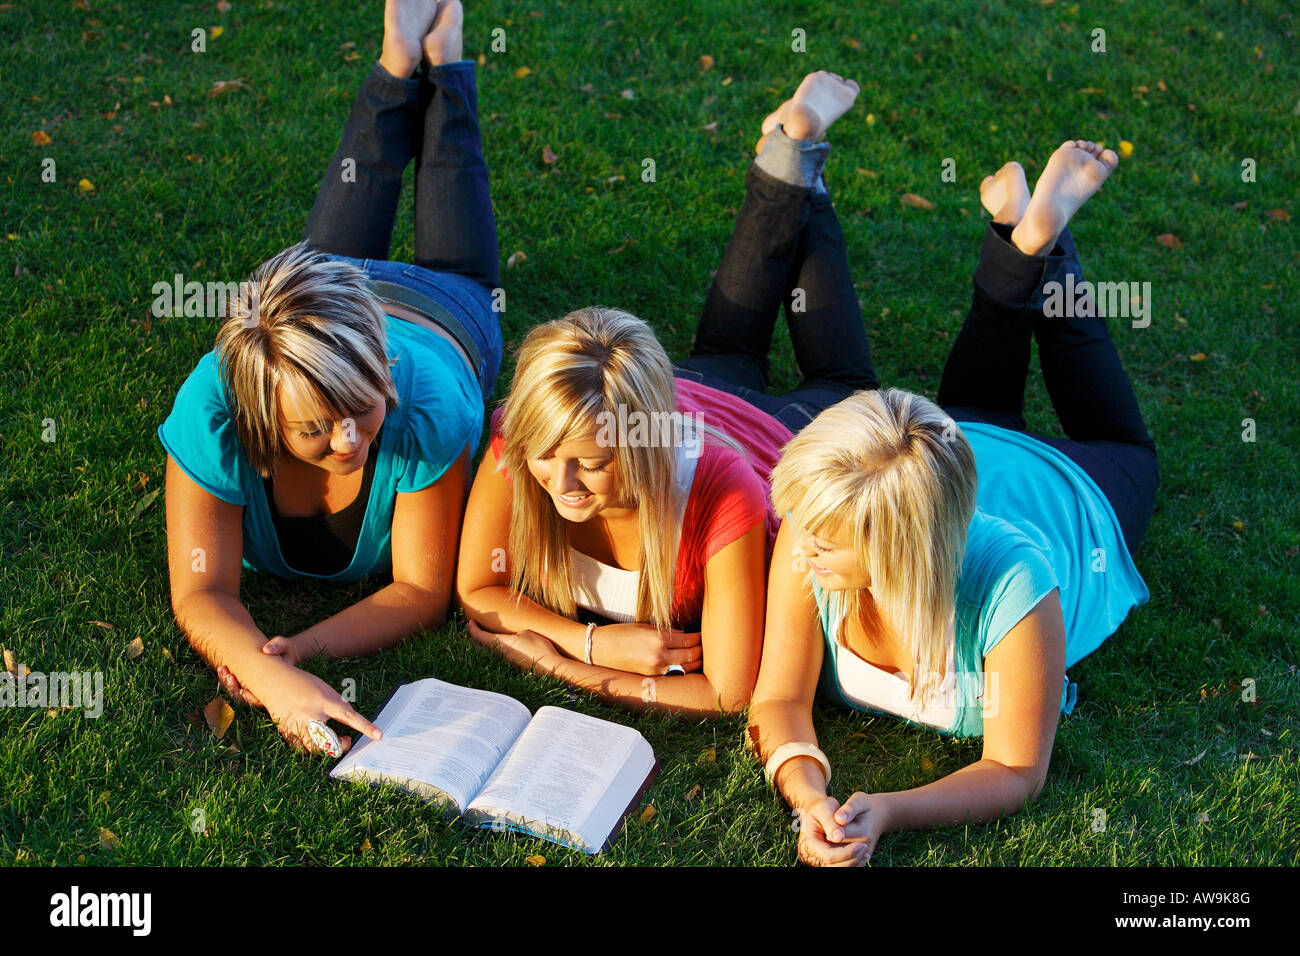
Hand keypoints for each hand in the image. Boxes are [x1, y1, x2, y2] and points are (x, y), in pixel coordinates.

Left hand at [216, 635, 298, 707]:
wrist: (281, 652)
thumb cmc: (284, 650)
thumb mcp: (284, 645)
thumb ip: (278, 646)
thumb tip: (266, 649)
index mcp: (273, 690)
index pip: (258, 701)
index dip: (248, 697)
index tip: (241, 687)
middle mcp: (261, 693)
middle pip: (243, 700)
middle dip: (232, 689)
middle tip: (227, 674)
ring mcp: (252, 689)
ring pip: (236, 694)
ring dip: (226, 683)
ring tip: (222, 668)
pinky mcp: (245, 682)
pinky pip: (233, 685)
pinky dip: (225, 678)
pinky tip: (222, 667)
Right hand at [254, 659, 382, 755]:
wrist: (273, 680)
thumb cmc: (302, 683)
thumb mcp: (325, 689)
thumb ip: (339, 705)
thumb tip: (352, 721)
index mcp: (323, 701)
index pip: (349, 717)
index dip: (365, 727)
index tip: (378, 735)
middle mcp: (309, 714)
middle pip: (328, 742)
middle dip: (340, 745)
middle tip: (346, 740)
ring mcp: (296, 725)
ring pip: (314, 749)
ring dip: (326, 749)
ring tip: (332, 740)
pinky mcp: (286, 732)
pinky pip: (300, 748)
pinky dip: (310, 748)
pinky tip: (315, 740)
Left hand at [467, 620, 556, 671]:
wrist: (548, 666)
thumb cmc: (538, 646)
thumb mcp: (525, 632)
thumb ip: (514, 633)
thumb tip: (511, 637)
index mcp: (500, 643)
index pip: (479, 636)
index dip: (472, 628)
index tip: (469, 622)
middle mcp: (498, 653)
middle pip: (478, 647)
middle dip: (473, 638)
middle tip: (472, 630)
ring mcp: (505, 661)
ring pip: (487, 652)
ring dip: (482, 645)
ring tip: (482, 637)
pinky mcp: (512, 665)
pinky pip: (496, 656)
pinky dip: (492, 650)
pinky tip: (498, 647)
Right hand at [589, 622, 702, 675]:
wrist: (600, 649)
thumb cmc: (621, 633)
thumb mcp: (645, 626)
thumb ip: (666, 632)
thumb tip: (683, 635)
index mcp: (659, 638)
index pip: (689, 640)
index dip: (699, 638)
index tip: (704, 635)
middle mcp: (659, 655)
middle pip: (692, 655)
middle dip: (701, 651)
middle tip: (707, 646)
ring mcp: (656, 668)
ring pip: (685, 668)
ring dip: (695, 663)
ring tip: (699, 656)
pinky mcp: (651, 676)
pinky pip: (673, 673)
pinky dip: (682, 669)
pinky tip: (685, 664)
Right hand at [794, 796, 871, 866]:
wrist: (818, 811)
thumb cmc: (821, 807)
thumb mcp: (825, 808)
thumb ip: (831, 822)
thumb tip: (838, 837)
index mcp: (808, 843)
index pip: (828, 856)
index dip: (846, 853)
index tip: (861, 844)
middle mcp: (811, 855)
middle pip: (834, 865)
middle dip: (851, 859)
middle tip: (865, 847)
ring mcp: (818, 859)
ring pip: (838, 868)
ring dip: (853, 863)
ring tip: (865, 852)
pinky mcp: (827, 861)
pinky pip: (840, 867)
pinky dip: (852, 863)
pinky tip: (862, 855)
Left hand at [828, 791, 889, 859]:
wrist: (880, 816)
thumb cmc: (866, 806)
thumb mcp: (859, 800)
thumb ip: (849, 809)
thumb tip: (839, 819)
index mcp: (863, 832)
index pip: (835, 834)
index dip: (829, 826)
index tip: (832, 817)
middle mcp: (864, 847)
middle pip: (835, 845)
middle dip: (831, 835)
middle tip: (837, 823)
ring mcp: (863, 855)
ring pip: (838, 853)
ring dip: (834, 843)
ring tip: (840, 830)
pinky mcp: (861, 859)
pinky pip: (843, 858)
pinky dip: (839, 849)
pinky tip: (842, 838)